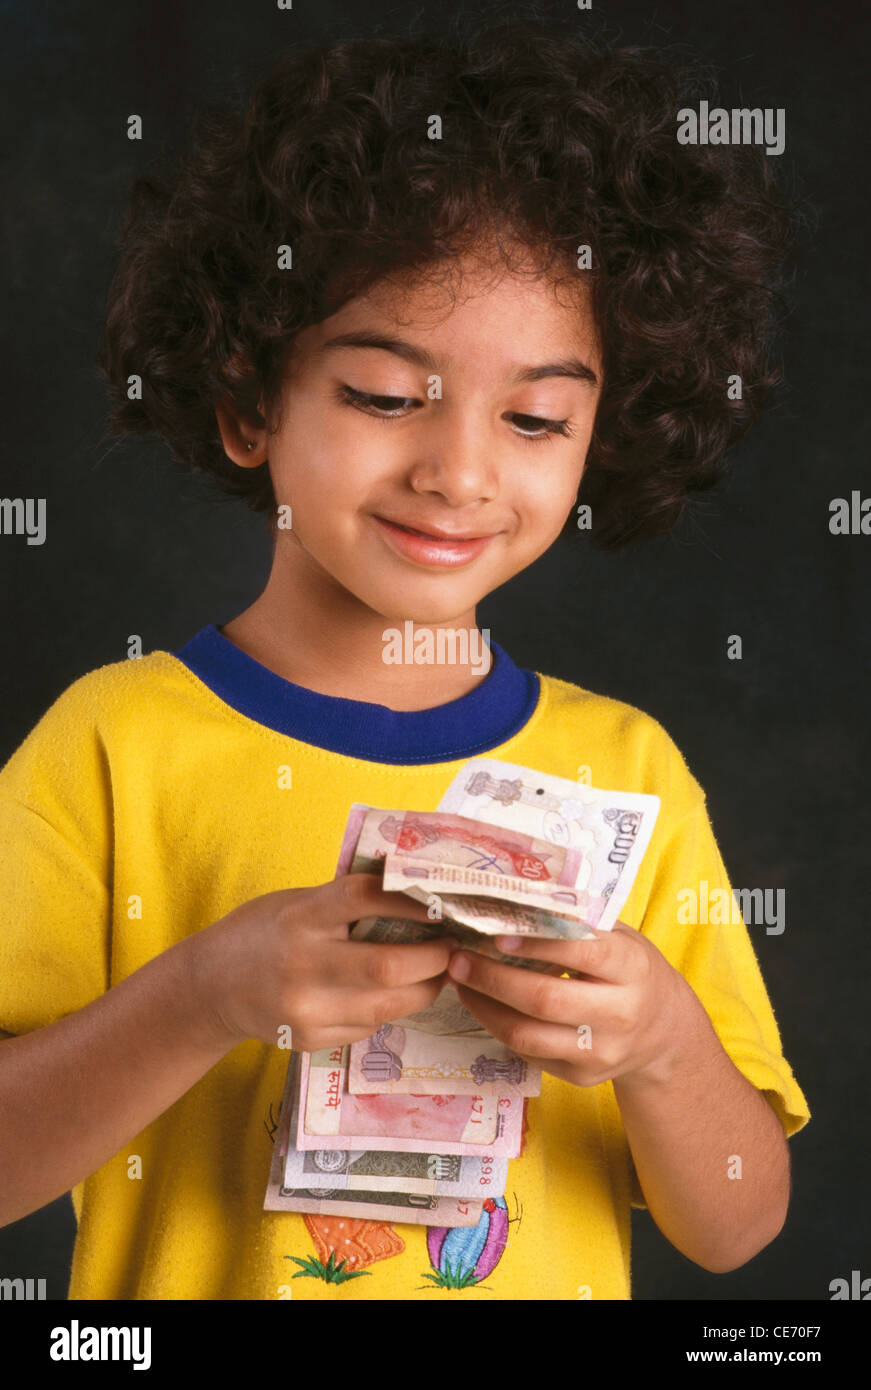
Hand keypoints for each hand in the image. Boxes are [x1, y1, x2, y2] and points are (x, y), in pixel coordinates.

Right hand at [185, 872, 453, 1052]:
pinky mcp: (309, 1039)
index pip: (367, 899)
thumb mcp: (297, 901)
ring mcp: (305, 1008)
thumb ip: (347, 902)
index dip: (413, 900)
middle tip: (452, 947)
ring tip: (439, 972)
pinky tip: (398, 994)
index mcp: (302, 916)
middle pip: (389, 965)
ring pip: (387, 1005)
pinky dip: (391, 1009)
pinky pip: (368, 1025)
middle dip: (434, 957)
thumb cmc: (263, 931)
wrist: (210, 986)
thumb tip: (417, 893)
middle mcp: (303, 963)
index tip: (442, 902)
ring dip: (425, 988)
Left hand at [446, 922, 700, 1087]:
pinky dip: (498, 1028)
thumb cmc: (630, 970)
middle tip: (458, 958)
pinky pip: (529, 1054)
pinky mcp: (582, 1078)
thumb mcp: (619, 937)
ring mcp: (601, 1053)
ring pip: (528, 1036)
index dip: (536, 944)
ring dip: (484, 1008)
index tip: (496, 934)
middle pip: (545, 1000)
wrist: (664, 1031)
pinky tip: (483, 1005)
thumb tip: (512, 903)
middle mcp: (621, 1014)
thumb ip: (577, 924)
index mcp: (633, 968)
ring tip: (460, 982)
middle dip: (492, 978)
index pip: (582, 953)